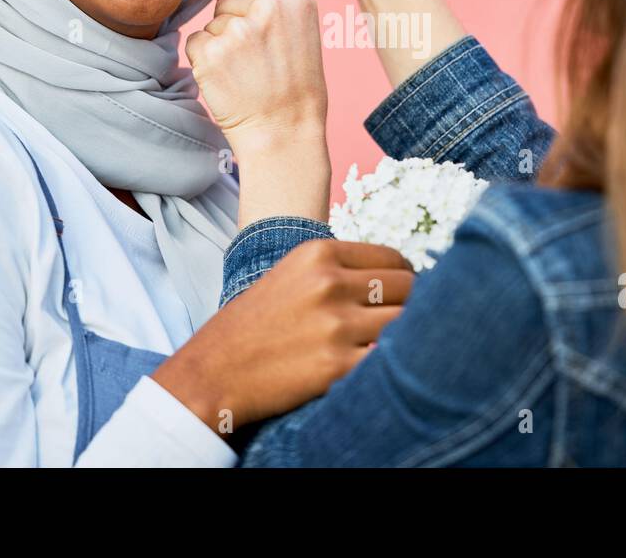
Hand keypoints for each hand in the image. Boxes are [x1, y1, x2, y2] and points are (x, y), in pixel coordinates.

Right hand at [153, 239, 413, 431]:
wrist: (212, 372)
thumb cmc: (254, 325)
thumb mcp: (291, 275)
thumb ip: (338, 270)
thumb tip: (398, 276)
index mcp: (319, 253)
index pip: (394, 259)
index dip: (406, 279)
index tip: (403, 296)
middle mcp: (330, 283)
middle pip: (408, 288)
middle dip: (413, 306)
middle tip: (403, 324)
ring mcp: (335, 325)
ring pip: (407, 324)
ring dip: (406, 338)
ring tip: (395, 348)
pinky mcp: (337, 367)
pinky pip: (390, 360)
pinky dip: (390, 365)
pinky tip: (378, 369)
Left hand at [186, 0, 326, 153]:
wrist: (285, 131)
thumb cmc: (295, 88)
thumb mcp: (301, 33)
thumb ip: (271, 5)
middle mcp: (268, 7)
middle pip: (224, 3)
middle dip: (229, 24)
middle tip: (253, 59)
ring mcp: (239, 29)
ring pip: (210, 26)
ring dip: (218, 47)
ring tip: (245, 73)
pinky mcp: (212, 52)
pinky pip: (195, 44)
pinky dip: (204, 62)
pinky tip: (228, 80)